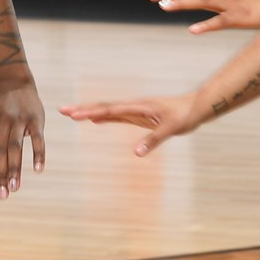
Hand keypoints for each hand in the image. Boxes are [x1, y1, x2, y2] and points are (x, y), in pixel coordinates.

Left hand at [0, 81, 46, 197]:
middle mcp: (1, 120)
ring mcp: (19, 119)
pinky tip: (38, 170)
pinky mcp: (35, 119)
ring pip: (17, 148)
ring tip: (15, 188)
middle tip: (3, 195)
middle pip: (0, 151)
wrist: (13, 84)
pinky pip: (38, 139)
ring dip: (16, 169)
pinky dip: (39, 154)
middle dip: (1, 174)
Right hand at [58, 92, 206, 156]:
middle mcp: (134, 106)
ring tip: (72, 114)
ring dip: (90, 112)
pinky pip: (117, 116)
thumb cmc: (186, 116)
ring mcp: (135, 110)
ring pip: (108, 111)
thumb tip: (136, 153)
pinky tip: (95, 120)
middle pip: (104, 107)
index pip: (111, 110)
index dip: (91, 112)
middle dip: (83, 109)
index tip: (74, 114)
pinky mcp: (139, 115)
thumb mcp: (172, 129)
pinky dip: (103, 117)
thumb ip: (153, 140)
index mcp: (139, 107)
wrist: (197, 106)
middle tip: (63, 110)